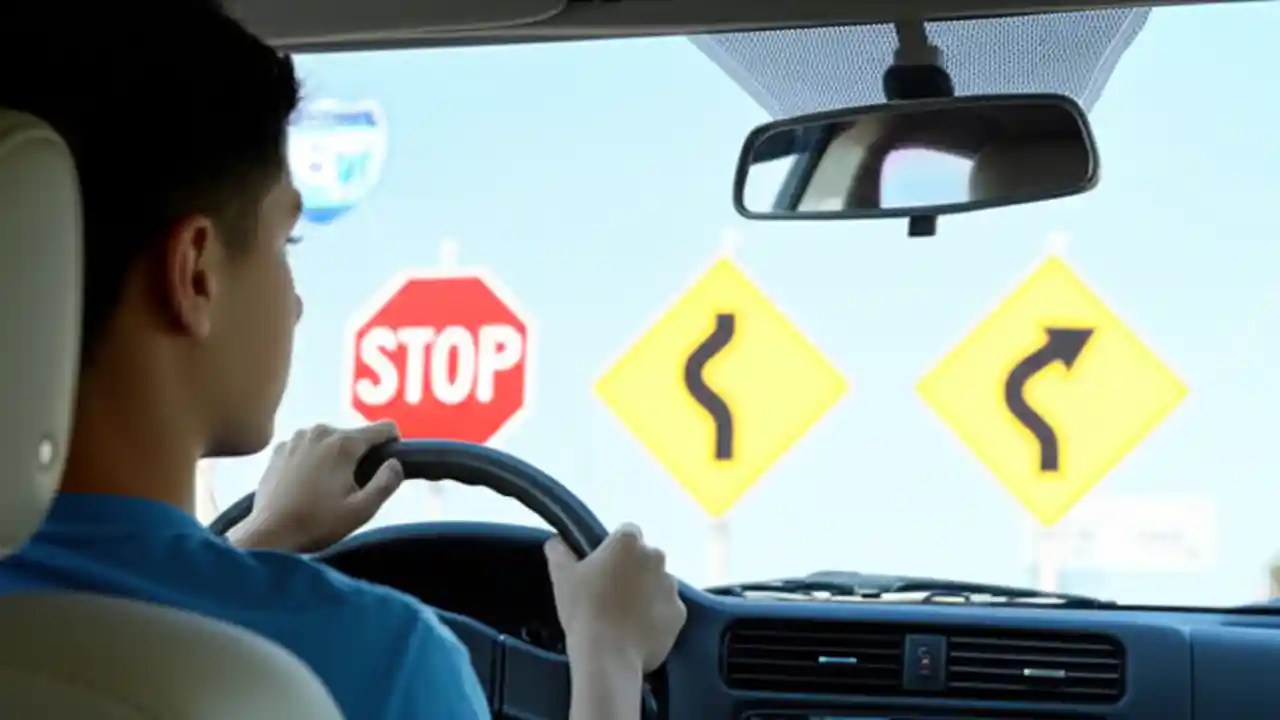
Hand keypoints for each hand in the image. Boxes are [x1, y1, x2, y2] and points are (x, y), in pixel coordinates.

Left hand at [228, 421, 403, 552]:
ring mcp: (296, 438)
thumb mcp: (362, 510)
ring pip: (331, 440)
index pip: (385, 428)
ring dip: (335, 458)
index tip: (386, 467)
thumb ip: (387, 482)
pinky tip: (305, 486)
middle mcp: (320, 431)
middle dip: (360, 457)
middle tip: (350, 489)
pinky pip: (308, 447)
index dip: (394, 444)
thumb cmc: (317, 524)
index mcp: (343, 443)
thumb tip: (395, 463)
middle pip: (356, 436)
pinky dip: (313, 460)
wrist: (268, 534)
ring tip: (326, 489)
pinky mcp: (280, 449)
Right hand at [544, 524, 686, 673]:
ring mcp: (671, 586)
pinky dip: (657, 617)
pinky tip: (638, 632)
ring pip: (658, 583)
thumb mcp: (561, 577)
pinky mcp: (680, 613)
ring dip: (646, 593)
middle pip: (645, 558)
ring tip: (624, 617)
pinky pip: (667, 609)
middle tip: (610, 594)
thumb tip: (557, 541)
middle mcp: (656, 557)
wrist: (609, 656)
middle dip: (632, 570)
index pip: (626, 533)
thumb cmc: (583, 610)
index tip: (602, 568)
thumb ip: (559, 551)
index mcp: (629, 542)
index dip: (613, 549)